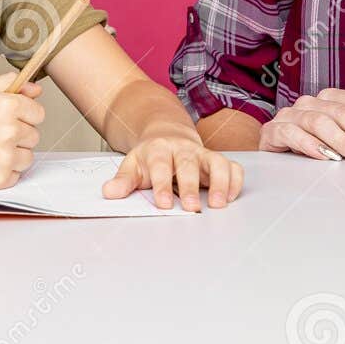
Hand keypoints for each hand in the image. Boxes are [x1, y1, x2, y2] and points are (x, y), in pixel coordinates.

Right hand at [0, 76, 45, 188]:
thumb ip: (10, 85)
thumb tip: (35, 89)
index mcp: (7, 106)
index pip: (39, 113)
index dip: (25, 115)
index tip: (10, 118)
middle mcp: (10, 131)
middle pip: (34, 135)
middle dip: (19, 134)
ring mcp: (6, 157)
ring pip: (28, 157)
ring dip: (15, 154)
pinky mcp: (0, 178)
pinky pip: (17, 174)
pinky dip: (5, 171)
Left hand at [102, 134, 244, 210]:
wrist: (166, 135)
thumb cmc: (150, 157)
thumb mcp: (132, 165)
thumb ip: (123, 181)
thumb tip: (109, 192)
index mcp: (159, 150)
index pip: (161, 166)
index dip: (163, 185)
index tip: (164, 203)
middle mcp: (183, 149)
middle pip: (189, 165)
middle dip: (191, 186)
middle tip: (192, 208)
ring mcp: (202, 154)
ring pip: (216, 162)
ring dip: (220, 183)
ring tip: (218, 204)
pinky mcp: (217, 160)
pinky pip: (232, 166)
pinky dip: (235, 181)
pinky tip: (231, 197)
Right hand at [258, 87, 344, 162]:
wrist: (275, 156)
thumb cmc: (313, 145)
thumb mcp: (344, 134)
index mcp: (330, 98)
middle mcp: (311, 102)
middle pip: (344, 113)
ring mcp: (290, 115)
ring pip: (320, 122)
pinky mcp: (273, 131)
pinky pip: (292, 134)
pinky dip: (311, 145)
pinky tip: (327, 158)